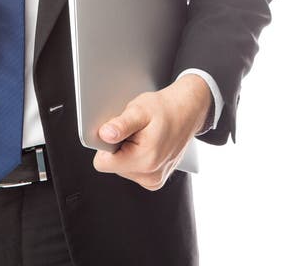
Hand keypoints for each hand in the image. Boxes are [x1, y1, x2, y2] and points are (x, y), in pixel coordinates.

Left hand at [92, 73, 211, 190]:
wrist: (187, 112)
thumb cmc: (163, 109)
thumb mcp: (139, 110)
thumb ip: (121, 125)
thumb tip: (104, 135)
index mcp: (144, 160)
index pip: (102, 163)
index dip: (105, 144)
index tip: (117, 131)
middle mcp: (150, 176)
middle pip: (112, 166)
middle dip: (118, 147)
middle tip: (134, 131)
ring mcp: (154, 181)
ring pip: (121, 168)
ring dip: (127, 151)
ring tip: (141, 135)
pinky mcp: (155, 181)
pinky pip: (132, 171)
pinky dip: (135, 157)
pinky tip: (146, 143)